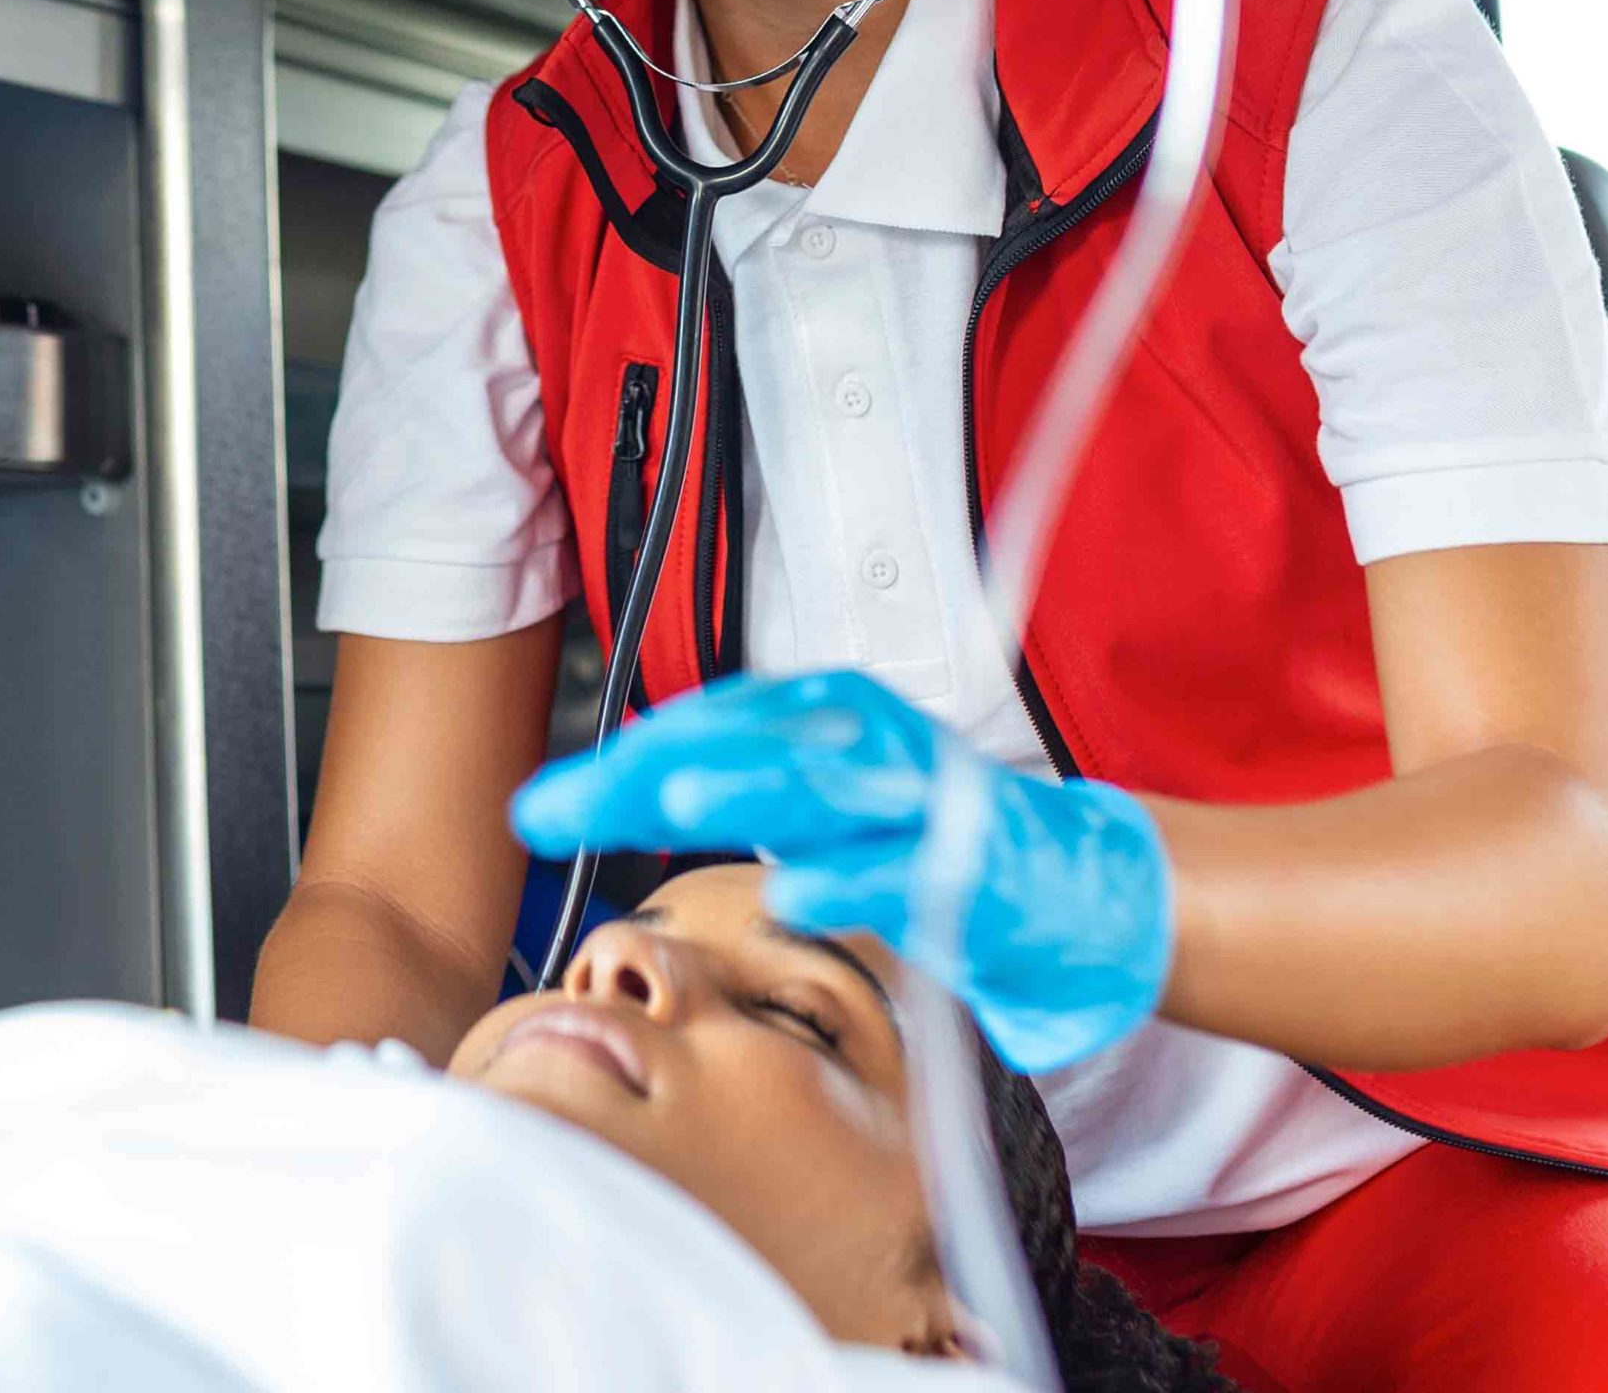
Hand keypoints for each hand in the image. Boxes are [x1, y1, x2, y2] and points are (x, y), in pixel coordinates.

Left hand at [512, 670, 1172, 1072]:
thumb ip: (732, 780)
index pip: (707, 728)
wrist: (1066, 881)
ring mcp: (917, 800)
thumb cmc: (920, 835)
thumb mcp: (817, 796)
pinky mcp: (967, 866)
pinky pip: (900, 873)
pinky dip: (849, 880)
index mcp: (827, 714)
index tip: (541, 808)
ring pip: (822, 786)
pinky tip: (795, 892)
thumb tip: (614, 776)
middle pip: (743, 747)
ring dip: (749, 786)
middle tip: (562, 807)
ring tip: (676, 796)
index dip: (620, 767)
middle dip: (647, 776)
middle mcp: (866, 740)